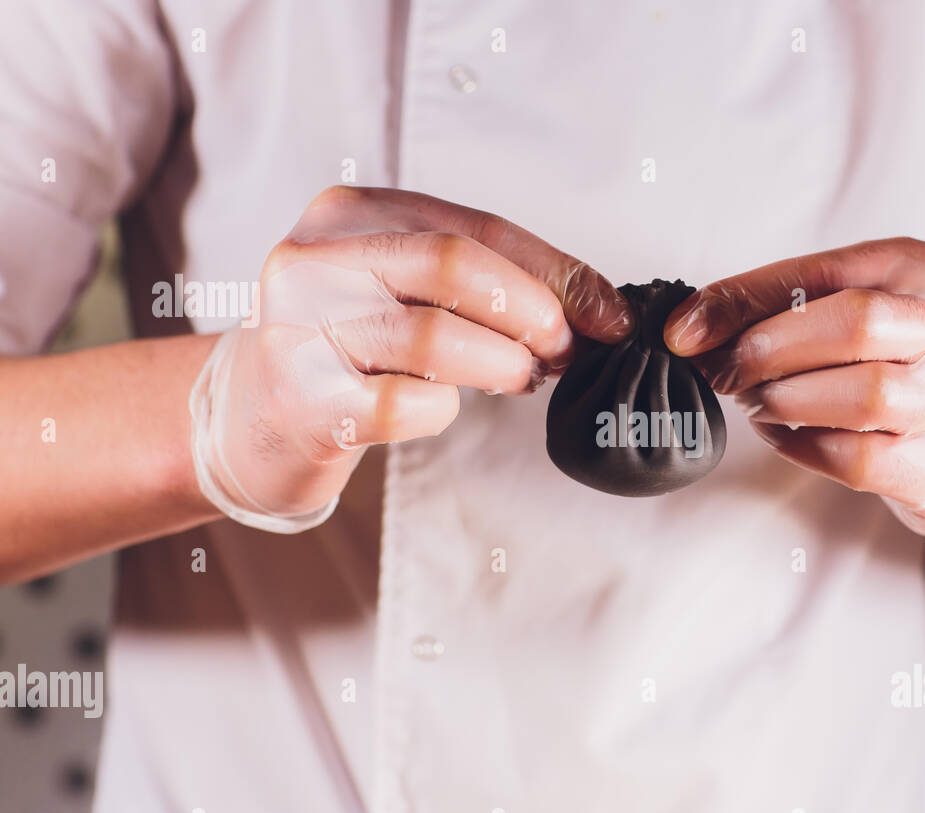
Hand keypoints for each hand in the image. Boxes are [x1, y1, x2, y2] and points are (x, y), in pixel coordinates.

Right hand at [189, 186, 631, 531]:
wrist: (244, 418)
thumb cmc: (345, 350)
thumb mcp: (402, 289)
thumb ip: (486, 283)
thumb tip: (599, 308)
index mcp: (349, 212)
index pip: (477, 228)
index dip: (558, 272)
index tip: (610, 316)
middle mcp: (315, 258)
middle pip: (455, 265)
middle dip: (534, 313)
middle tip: (564, 352)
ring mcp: (300, 329)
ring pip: (435, 337)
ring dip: (503, 365)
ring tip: (521, 380)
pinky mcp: (303, 401)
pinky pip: (404, 404)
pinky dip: (441, 410)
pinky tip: (436, 406)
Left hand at [664, 238, 924, 540]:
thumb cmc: (908, 364)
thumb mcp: (862, 311)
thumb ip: (780, 305)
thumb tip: (688, 328)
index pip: (828, 270)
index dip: (746, 299)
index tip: (687, 330)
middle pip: (858, 323)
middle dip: (771, 349)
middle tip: (729, 372)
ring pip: (865, 394)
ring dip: (788, 400)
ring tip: (761, 403)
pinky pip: (859, 458)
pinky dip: (804, 448)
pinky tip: (786, 437)